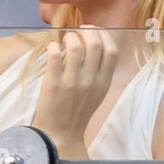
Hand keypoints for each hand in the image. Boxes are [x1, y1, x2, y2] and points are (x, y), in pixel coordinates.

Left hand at [30, 26, 117, 152]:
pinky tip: (52, 47)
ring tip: (64, 39)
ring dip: (69, 37)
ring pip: (75, 47)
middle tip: (77, 30)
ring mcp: (72, 81)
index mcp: (104, 82)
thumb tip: (92, 46)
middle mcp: (90, 80)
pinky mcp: (53, 83)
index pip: (112, 51)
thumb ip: (98, 73)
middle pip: (95, 45)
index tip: (94, 31)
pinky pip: (55, 57)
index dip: (104, 36)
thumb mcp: (97, 93)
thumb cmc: (78, 111)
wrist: (61, 133)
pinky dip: (54, 46)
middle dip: (87, 32)